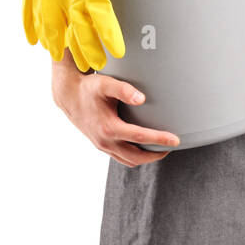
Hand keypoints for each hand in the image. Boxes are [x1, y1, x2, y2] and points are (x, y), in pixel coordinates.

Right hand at [52, 62, 180, 166]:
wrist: (69, 96)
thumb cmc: (89, 88)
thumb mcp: (105, 84)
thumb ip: (124, 90)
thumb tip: (142, 99)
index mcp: (109, 128)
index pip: (140, 138)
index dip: (160, 140)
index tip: (176, 140)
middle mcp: (105, 141)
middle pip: (136, 157)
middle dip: (156, 154)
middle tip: (171, 145)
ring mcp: (102, 146)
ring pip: (128, 160)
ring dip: (146, 158)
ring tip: (161, 148)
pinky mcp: (101, 145)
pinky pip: (121, 157)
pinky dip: (134, 156)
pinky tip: (144, 146)